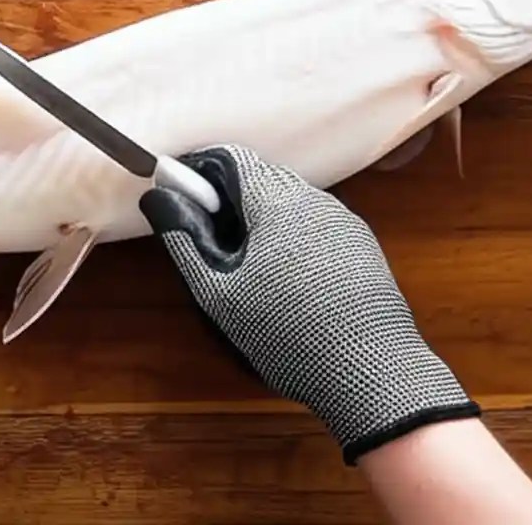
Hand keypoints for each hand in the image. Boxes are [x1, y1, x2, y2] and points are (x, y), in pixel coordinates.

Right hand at [139, 145, 479, 463]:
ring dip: (260, 218)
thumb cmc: (286, 334)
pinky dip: (291, 235)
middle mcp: (316, 199)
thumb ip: (186, 239)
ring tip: (247, 269)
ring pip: (290, 200)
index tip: (180, 203)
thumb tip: (158, 197)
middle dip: (229, 199)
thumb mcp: (220, 294)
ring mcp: (345, 220)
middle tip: (209, 244)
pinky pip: (315, 223)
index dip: (198, 174)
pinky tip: (287, 280)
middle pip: (261, 176)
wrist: (373, 372)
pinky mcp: (363, 245)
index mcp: (278, 201)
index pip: (231, 158)